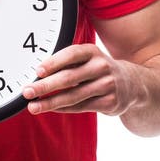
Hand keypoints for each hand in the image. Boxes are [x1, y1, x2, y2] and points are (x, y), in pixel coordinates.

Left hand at [22, 44, 138, 117]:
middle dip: (45, 86)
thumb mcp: (88, 59)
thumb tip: (37, 75)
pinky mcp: (109, 102)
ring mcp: (107, 85)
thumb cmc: (99, 69)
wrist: (132, 84)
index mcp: (93, 52)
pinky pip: (80, 107)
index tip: (37, 71)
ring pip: (73, 96)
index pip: (71, 54)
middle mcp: (101, 67)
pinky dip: (63, 108)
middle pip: (69, 78)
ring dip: (50, 102)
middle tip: (27, 91)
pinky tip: (50, 108)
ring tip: (33, 106)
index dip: (53, 62)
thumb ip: (67, 63)